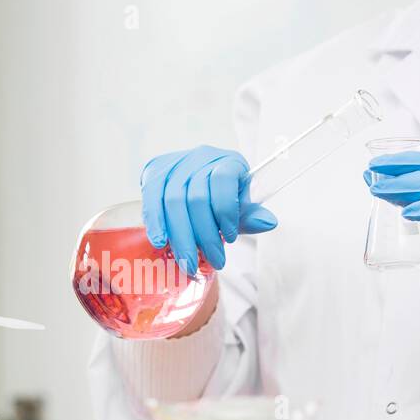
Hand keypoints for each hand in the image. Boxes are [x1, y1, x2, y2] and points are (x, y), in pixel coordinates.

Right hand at [141, 146, 277, 275]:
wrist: (198, 189)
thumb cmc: (223, 201)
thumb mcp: (240, 209)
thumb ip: (249, 216)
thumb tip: (268, 222)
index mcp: (228, 161)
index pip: (222, 181)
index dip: (226, 211)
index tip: (230, 238)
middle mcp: (201, 157)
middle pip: (196, 197)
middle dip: (204, 235)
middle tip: (212, 262)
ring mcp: (175, 162)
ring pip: (172, 200)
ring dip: (180, 236)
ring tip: (188, 263)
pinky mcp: (155, 171)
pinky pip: (151, 197)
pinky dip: (154, 221)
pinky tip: (160, 241)